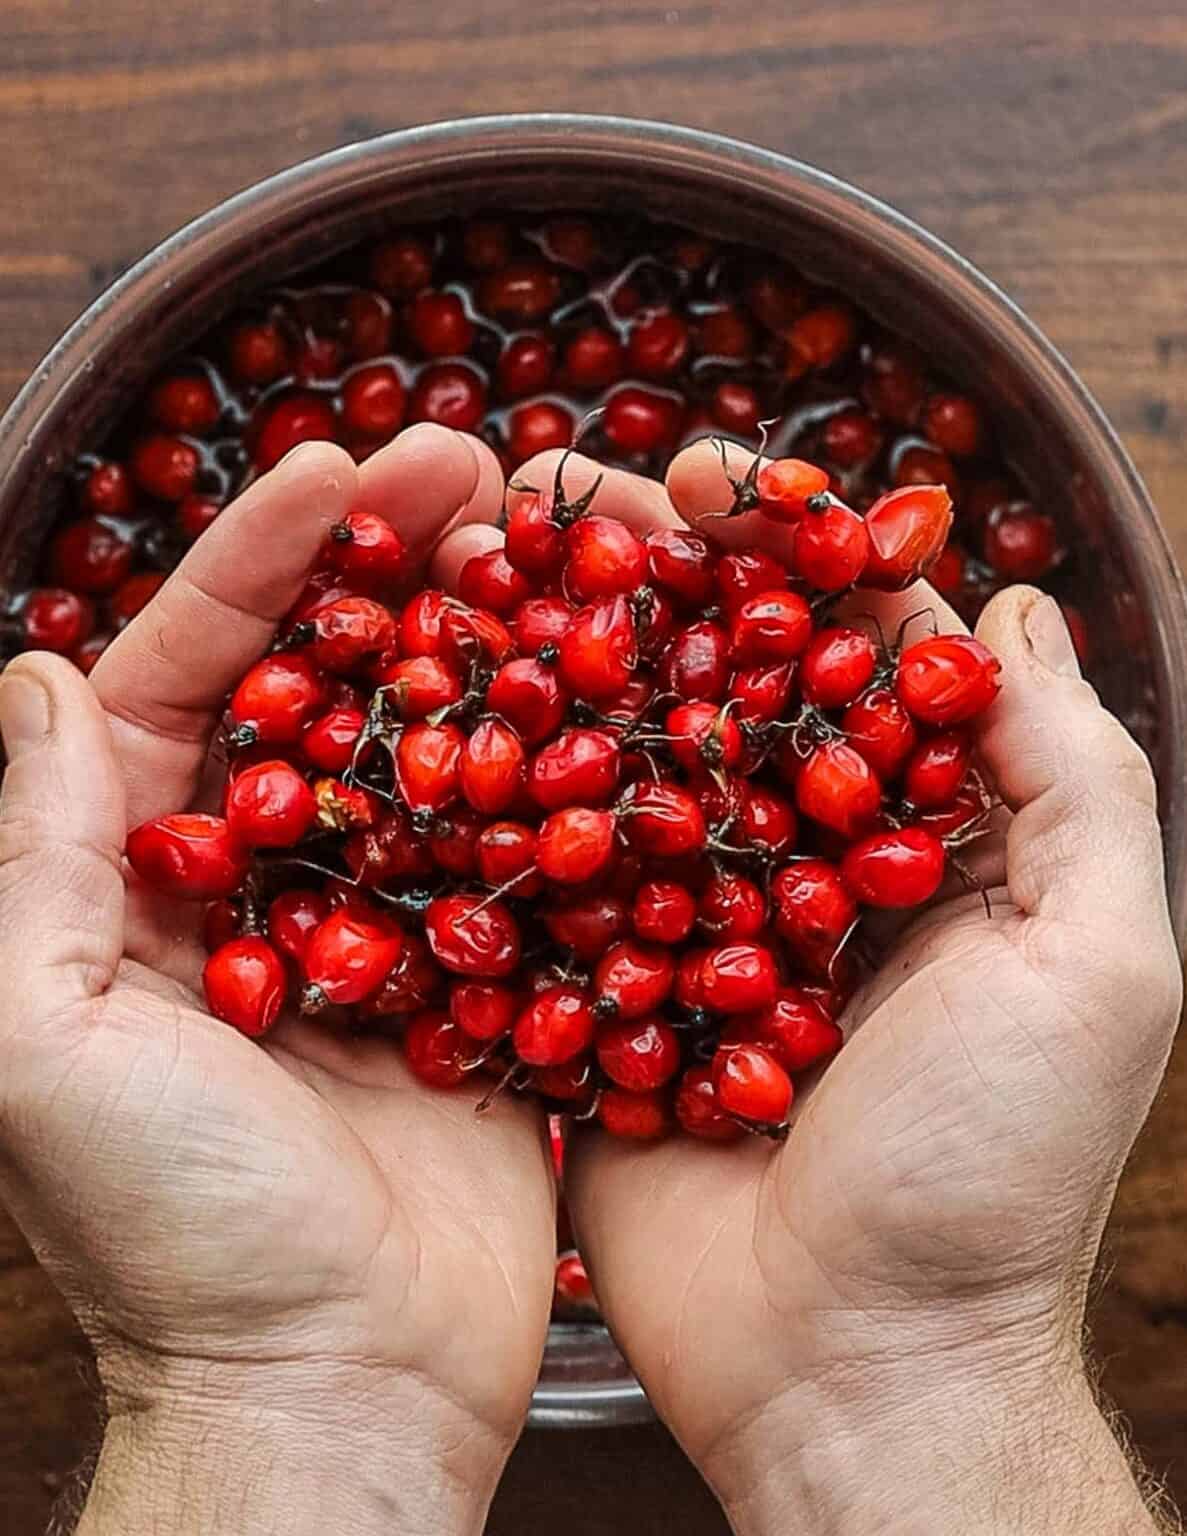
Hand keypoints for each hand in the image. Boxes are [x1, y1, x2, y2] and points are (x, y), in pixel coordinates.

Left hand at [0, 428, 555, 1535]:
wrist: (339, 1385)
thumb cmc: (176, 1233)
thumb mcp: (45, 1043)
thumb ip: (37, 860)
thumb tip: (41, 676)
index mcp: (146, 879)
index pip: (194, 670)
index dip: (261, 558)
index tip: (341, 462)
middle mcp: (270, 881)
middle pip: (330, 680)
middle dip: (397, 563)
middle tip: (478, 465)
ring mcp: (386, 919)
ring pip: (439, 740)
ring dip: (492, 639)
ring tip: (562, 541)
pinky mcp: (486, 974)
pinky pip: (523, 842)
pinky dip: (563, 764)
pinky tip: (621, 686)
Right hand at [451, 440, 1181, 1533]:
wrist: (849, 1364)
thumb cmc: (989, 1171)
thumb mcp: (1097, 964)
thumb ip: (1073, 780)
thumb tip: (1014, 607)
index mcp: (925, 841)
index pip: (861, 654)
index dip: (796, 552)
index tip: (724, 477)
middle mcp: (801, 865)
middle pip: (729, 685)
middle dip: (662, 579)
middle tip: (588, 490)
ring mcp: (691, 926)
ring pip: (628, 764)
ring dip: (568, 664)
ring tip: (497, 567)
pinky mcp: (603, 995)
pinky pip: (550, 886)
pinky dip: (507, 804)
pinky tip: (448, 718)